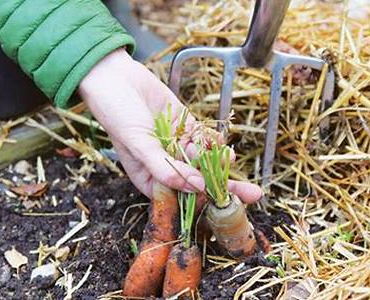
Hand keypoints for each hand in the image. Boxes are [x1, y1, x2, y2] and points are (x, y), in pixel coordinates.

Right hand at [78, 48, 261, 202]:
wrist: (116, 77)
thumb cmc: (117, 115)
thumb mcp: (139, 147)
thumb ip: (167, 169)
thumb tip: (198, 187)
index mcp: (150, 178)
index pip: (182, 197)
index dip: (205, 201)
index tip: (227, 203)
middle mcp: (165, 164)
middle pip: (200, 181)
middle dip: (227, 188)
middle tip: (253, 195)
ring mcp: (176, 145)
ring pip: (205, 159)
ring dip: (219, 161)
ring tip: (229, 158)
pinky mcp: (184, 126)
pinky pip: (204, 138)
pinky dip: (214, 141)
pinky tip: (221, 143)